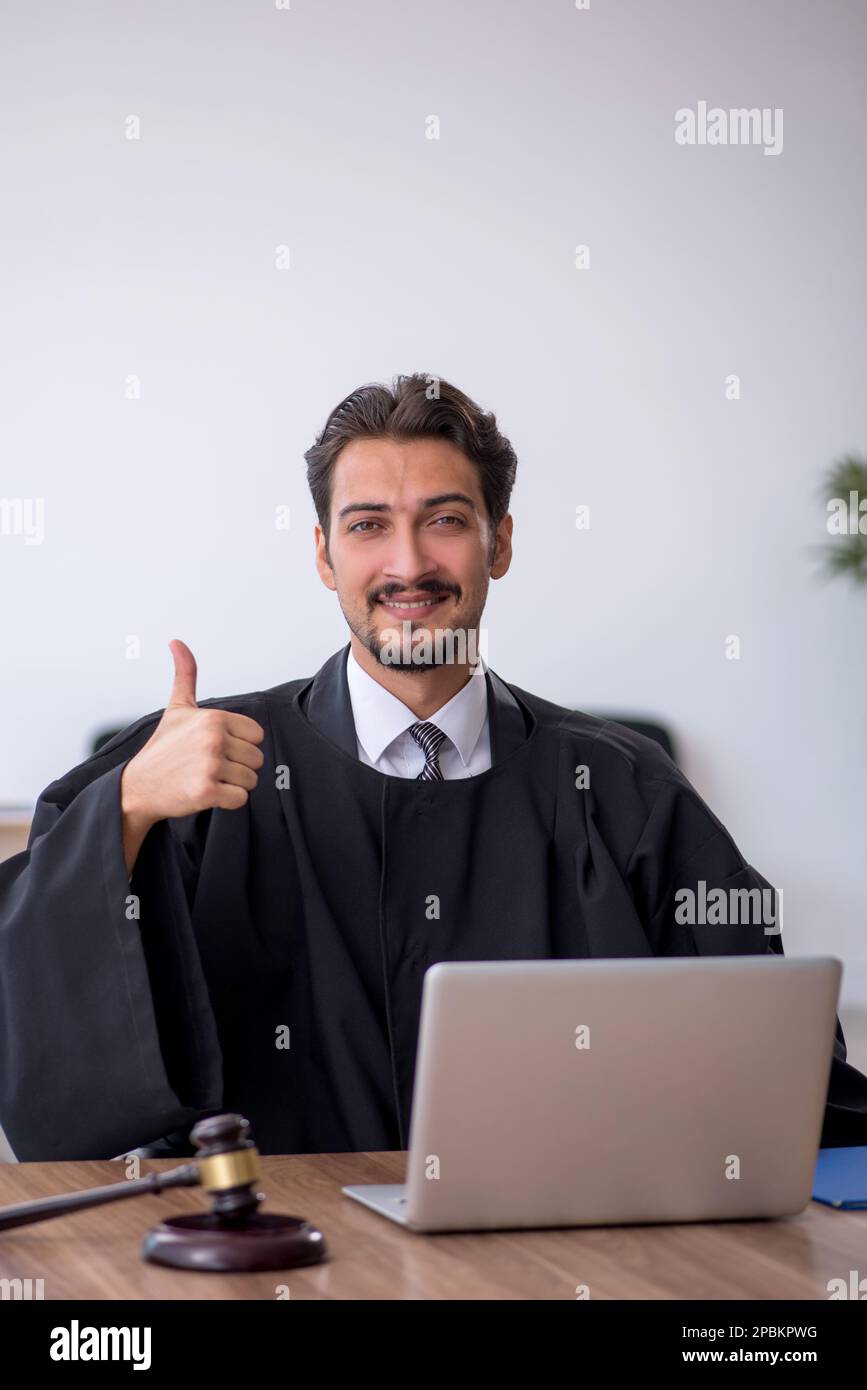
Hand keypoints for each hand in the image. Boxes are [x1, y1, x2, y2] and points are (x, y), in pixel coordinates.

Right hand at [120, 639, 265, 829]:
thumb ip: (185, 675)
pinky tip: (206, 793)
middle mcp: (213, 739)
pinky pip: (241, 800)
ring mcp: (210, 765)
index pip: (257, 735)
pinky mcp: (207, 792)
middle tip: (209, 767)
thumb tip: (177, 642)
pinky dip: (227, 801)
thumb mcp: (176, 709)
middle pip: (257, 759)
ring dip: (232, 785)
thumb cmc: (162, 748)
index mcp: (214, 718)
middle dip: (238, 767)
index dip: (240, 745)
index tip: (216, 748)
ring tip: (206, 778)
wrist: (137, 786)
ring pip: (251, 780)